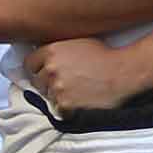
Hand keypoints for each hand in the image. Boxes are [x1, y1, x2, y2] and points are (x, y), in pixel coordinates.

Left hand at [27, 35, 150, 113]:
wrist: (123, 73)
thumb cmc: (105, 56)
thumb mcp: (78, 41)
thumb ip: (58, 48)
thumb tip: (45, 54)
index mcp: (52, 51)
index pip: (29, 63)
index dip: (38, 68)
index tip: (44, 72)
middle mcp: (51, 69)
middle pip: (37, 81)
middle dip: (47, 83)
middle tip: (65, 84)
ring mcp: (57, 88)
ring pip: (48, 97)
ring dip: (58, 96)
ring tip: (76, 92)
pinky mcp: (65, 105)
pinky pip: (59, 110)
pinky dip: (68, 109)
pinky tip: (81, 102)